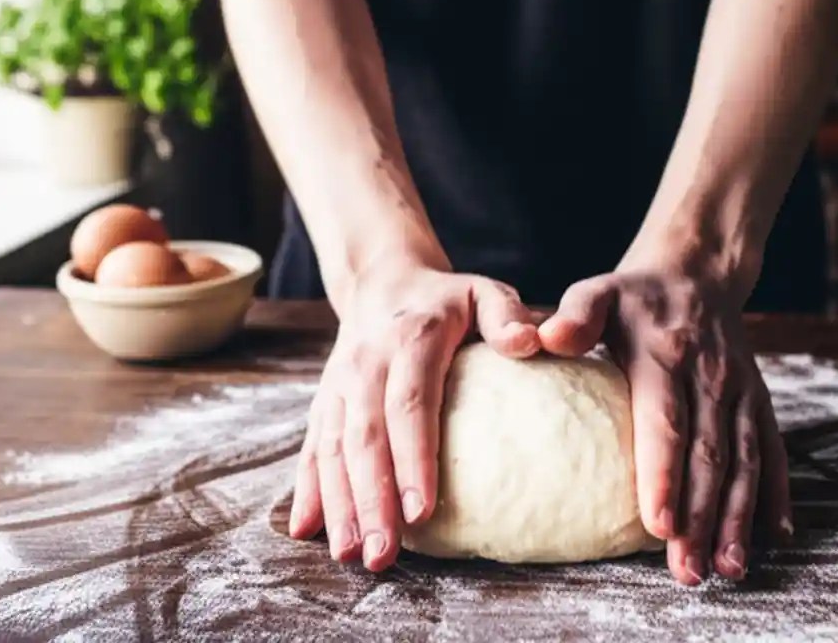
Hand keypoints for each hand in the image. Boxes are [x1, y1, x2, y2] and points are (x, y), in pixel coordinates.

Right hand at [288, 258, 538, 570]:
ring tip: (349, 555)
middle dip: (372, 500)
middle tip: (383, 555)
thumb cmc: (448, 301)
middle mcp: (365, 365)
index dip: (413, 458)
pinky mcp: (323, 402)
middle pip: (366, 438)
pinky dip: (306, 489)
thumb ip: (506, 315)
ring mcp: (338, 385)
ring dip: (339, 505)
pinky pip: (312, 447)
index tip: (421, 511)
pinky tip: (306, 530)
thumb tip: (530, 342)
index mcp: (410, 340)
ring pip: (333, 450)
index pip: (409, 404)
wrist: (384, 281)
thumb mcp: (485, 292)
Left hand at [538, 257, 791, 584]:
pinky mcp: (759, 401)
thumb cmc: (633, 296)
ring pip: (744, 462)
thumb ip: (574, 314)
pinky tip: (772, 536)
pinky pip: (772, 450)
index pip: (665, 422)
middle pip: (708, 456)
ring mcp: (740, 391)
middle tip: (686, 570)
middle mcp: (710, 377)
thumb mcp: (597, 291)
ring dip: (737, 518)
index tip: (658, 524)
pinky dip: (775, 494)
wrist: (697, 272)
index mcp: (665, 356)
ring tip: (726, 568)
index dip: (664, 475)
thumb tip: (546, 338)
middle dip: (700, 518)